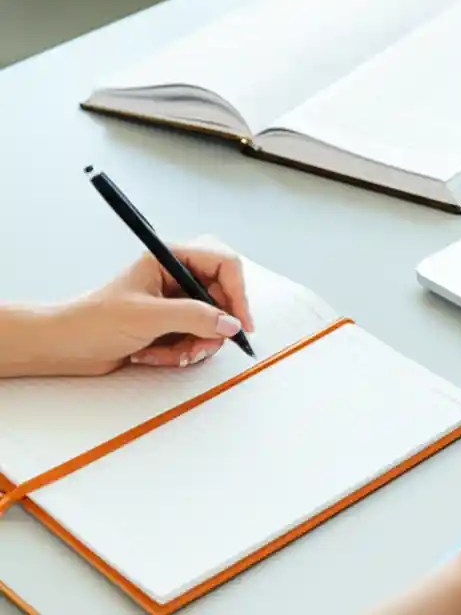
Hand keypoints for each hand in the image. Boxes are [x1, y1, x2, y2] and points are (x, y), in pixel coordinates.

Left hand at [55, 244, 254, 374]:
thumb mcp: (147, 316)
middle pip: (222, 295)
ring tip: (172, 353)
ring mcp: (175, 302)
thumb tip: (230, 324)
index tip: (240, 321)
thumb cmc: (93, 321)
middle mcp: (176, 277)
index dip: (237, 292)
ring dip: (197, 343)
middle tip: (208, 342)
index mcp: (169, 259)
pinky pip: (198, 337)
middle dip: (216, 323)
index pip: (223, 264)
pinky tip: (158, 355)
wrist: (66, 348)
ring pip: (213, 321)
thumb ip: (194, 317)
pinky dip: (184, 351)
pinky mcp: (172, 325)